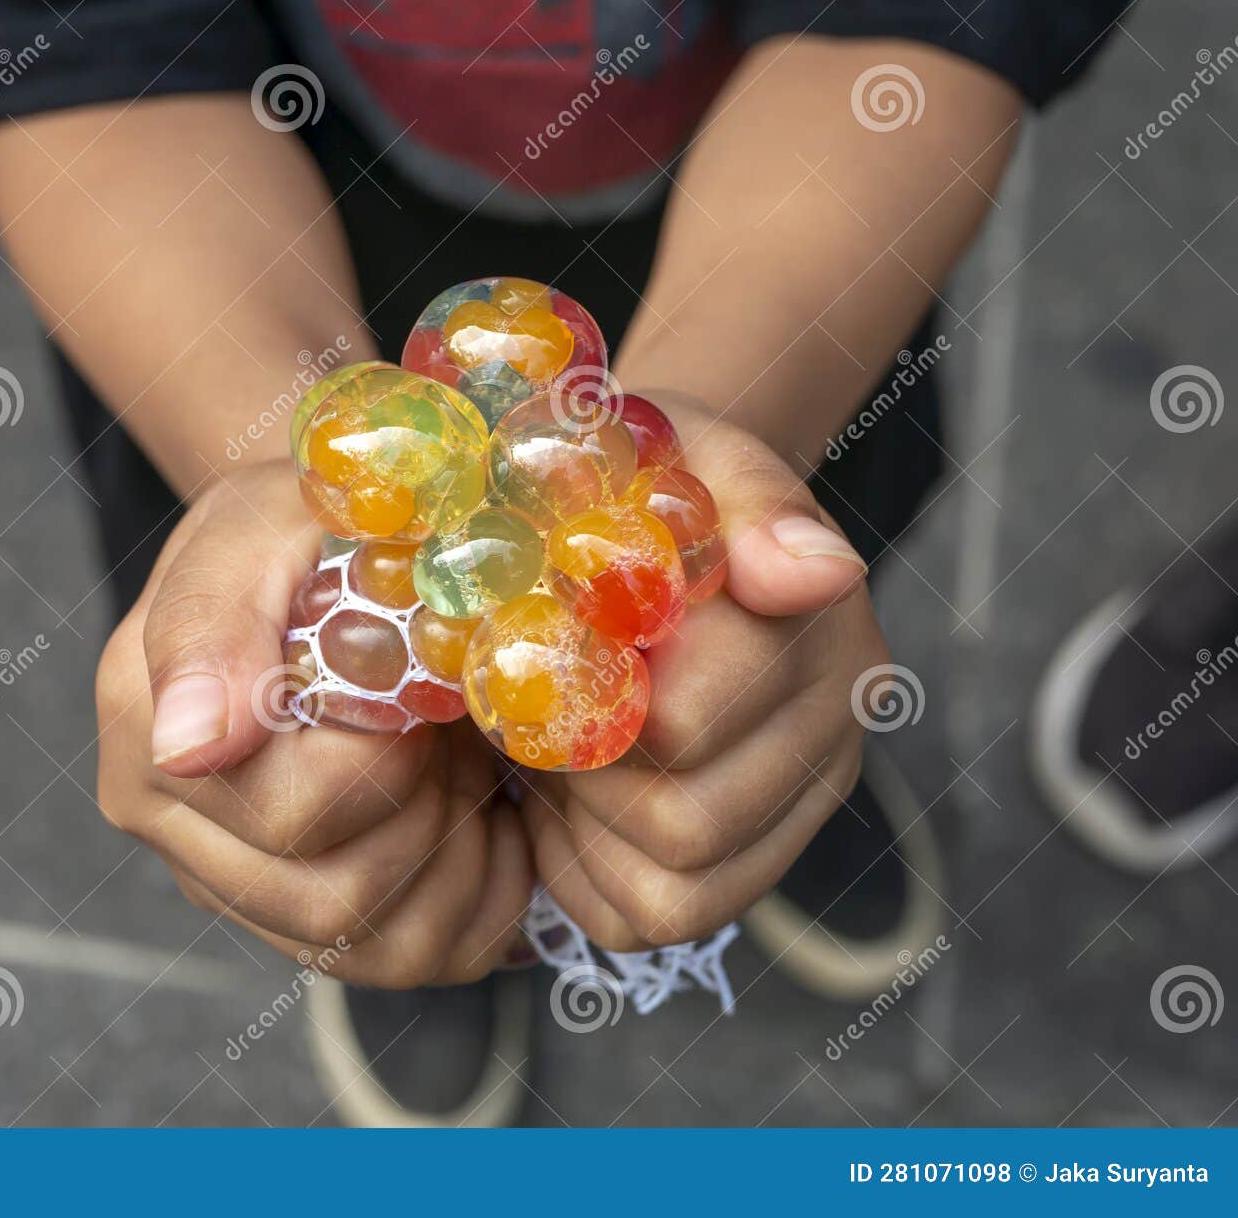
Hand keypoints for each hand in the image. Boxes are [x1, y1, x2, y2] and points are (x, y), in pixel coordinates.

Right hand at [94, 458, 532, 985]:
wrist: (323, 552)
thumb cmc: (306, 527)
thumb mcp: (269, 524)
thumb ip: (219, 622)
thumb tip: (189, 745)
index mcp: (147, 727)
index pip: (291, 816)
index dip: (390, 761)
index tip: (424, 688)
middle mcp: (167, 822)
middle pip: (331, 901)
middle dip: (430, 813)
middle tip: (455, 727)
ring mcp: (226, 877)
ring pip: (372, 945)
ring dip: (457, 857)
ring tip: (463, 762)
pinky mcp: (288, 911)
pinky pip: (403, 959)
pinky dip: (475, 900)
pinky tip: (483, 819)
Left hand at [522, 394, 886, 949]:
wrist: (650, 518)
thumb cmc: (644, 484)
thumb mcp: (677, 455)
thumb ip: (748, 504)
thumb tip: (818, 572)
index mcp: (816, 628)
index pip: (689, 719)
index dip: (589, 698)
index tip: (543, 639)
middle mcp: (831, 729)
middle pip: (686, 821)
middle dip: (587, 771)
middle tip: (541, 704)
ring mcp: (797, 805)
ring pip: (677, 886)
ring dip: (588, 824)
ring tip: (560, 743)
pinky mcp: (748, 864)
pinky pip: (652, 917)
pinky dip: (587, 871)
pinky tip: (571, 795)